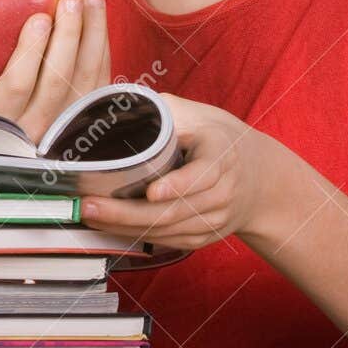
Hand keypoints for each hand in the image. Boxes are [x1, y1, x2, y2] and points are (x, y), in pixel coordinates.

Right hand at [0, 0, 110, 145]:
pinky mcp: (90, 115)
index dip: (30, 53)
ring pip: (86, 79)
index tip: (38, 18)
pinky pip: (101, 78)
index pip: (18, 87)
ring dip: (91, 35)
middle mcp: (36, 127)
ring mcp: (67, 124)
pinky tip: (97, 13)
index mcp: (0, 119)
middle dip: (68, 37)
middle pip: (57, 82)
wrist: (23, 138)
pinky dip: (102, 44)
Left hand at [79, 93, 302, 250]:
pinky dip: (136, 236)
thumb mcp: (199, 116)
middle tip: (90, 205)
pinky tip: (108, 227)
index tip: (151, 191)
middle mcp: (223, 191)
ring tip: (89, 215)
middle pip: (175, 211)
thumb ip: (166, 111)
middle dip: (127, 213)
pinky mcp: (203, 236)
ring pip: (167, 230)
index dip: (178, 184)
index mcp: (222, 154)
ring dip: (124, 227)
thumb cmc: (216, 139)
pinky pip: (168, 241)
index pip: (204, 174)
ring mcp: (214, 218)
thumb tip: (123, 106)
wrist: (258, 176)